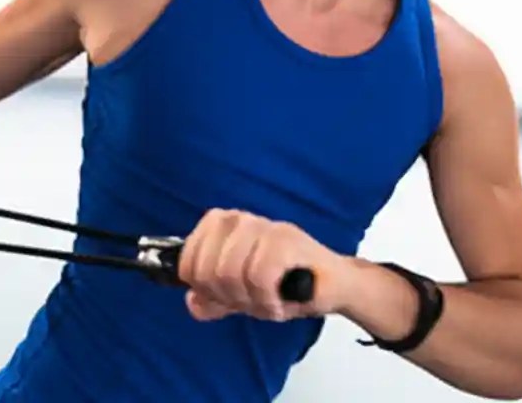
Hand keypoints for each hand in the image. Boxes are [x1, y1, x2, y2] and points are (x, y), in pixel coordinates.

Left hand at [178, 208, 351, 322]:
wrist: (333, 285)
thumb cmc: (288, 284)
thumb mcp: (241, 296)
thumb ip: (213, 299)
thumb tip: (192, 301)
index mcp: (223, 226)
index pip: (187, 261)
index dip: (203, 288)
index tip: (226, 296)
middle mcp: (240, 220)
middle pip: (206, 270)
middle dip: (228, 297)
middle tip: (253, 300)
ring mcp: (264, 227)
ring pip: (228, 272)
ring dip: (250, 300)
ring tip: (269, 300)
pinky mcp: (286, 240)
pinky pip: (258, 276)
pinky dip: (267, 299)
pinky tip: (280, 300)